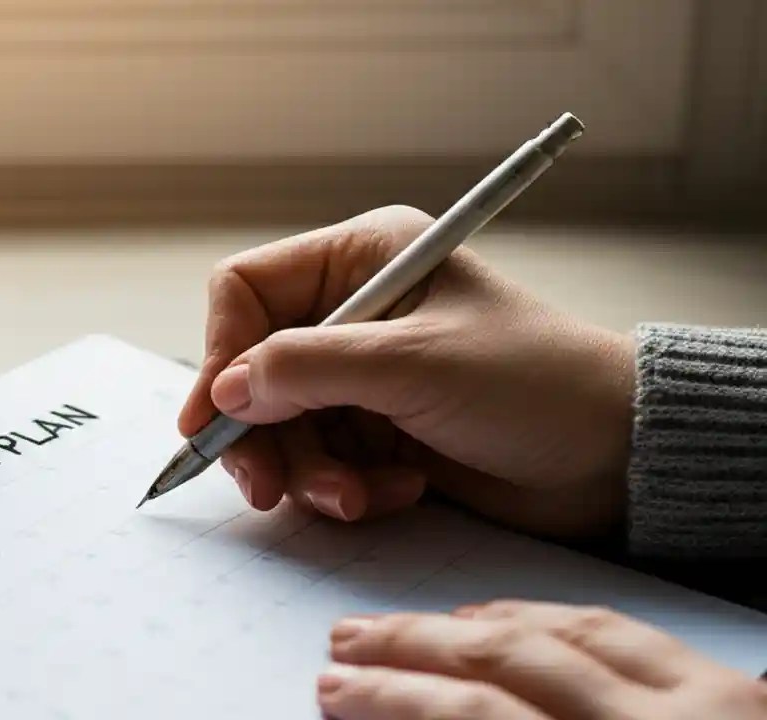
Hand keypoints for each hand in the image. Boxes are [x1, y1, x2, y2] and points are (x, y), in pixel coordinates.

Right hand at [177, 205, 636, 538]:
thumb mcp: (416, 364)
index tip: (211, 417)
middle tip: (267, 487)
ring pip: (282, 425)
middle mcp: (354, 312)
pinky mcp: (377, 430)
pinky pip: (322, 462)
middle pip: (253, 368)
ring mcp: (364, 376)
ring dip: (308, 472)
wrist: (614, 457)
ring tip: (352, 498)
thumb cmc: (536, 383)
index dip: (219, 351)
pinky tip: (396, 492)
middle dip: (261, 432)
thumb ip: (309, 368)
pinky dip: (346, 487)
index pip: (248, 291)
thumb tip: (225, 390)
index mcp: (362, 260)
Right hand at [317, 600, 766, 718]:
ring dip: (471, 621)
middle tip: (347, 642)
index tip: (337, 691)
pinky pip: (624, 628)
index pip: (482, 718)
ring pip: (565, 631)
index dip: (396, 699)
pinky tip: (505, 618)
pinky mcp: (738, 691)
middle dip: (413, 647)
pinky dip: (549, 616)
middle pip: (510, 661)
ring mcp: (709, 702)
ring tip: (407, 624)